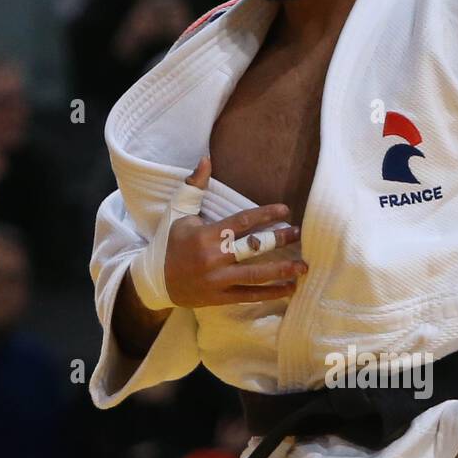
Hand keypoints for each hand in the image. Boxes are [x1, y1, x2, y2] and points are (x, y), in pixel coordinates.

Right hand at [163, 156, 306, 306]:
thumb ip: (194, 186)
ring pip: (255, 275)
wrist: (154, 280)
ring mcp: (217, 280)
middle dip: (279, 240)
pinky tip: (290, 289)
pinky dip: (271, 293)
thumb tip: (206, 159)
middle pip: (252, 247)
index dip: (265, 215)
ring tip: (303, 267)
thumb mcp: (178, 212)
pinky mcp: (220, 298)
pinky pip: (250, 296)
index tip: (285, 210)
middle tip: (299, 234)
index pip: (242, 222)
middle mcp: (213, 258)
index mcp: (206, 235)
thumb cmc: (169, 243)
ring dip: (281, 271)